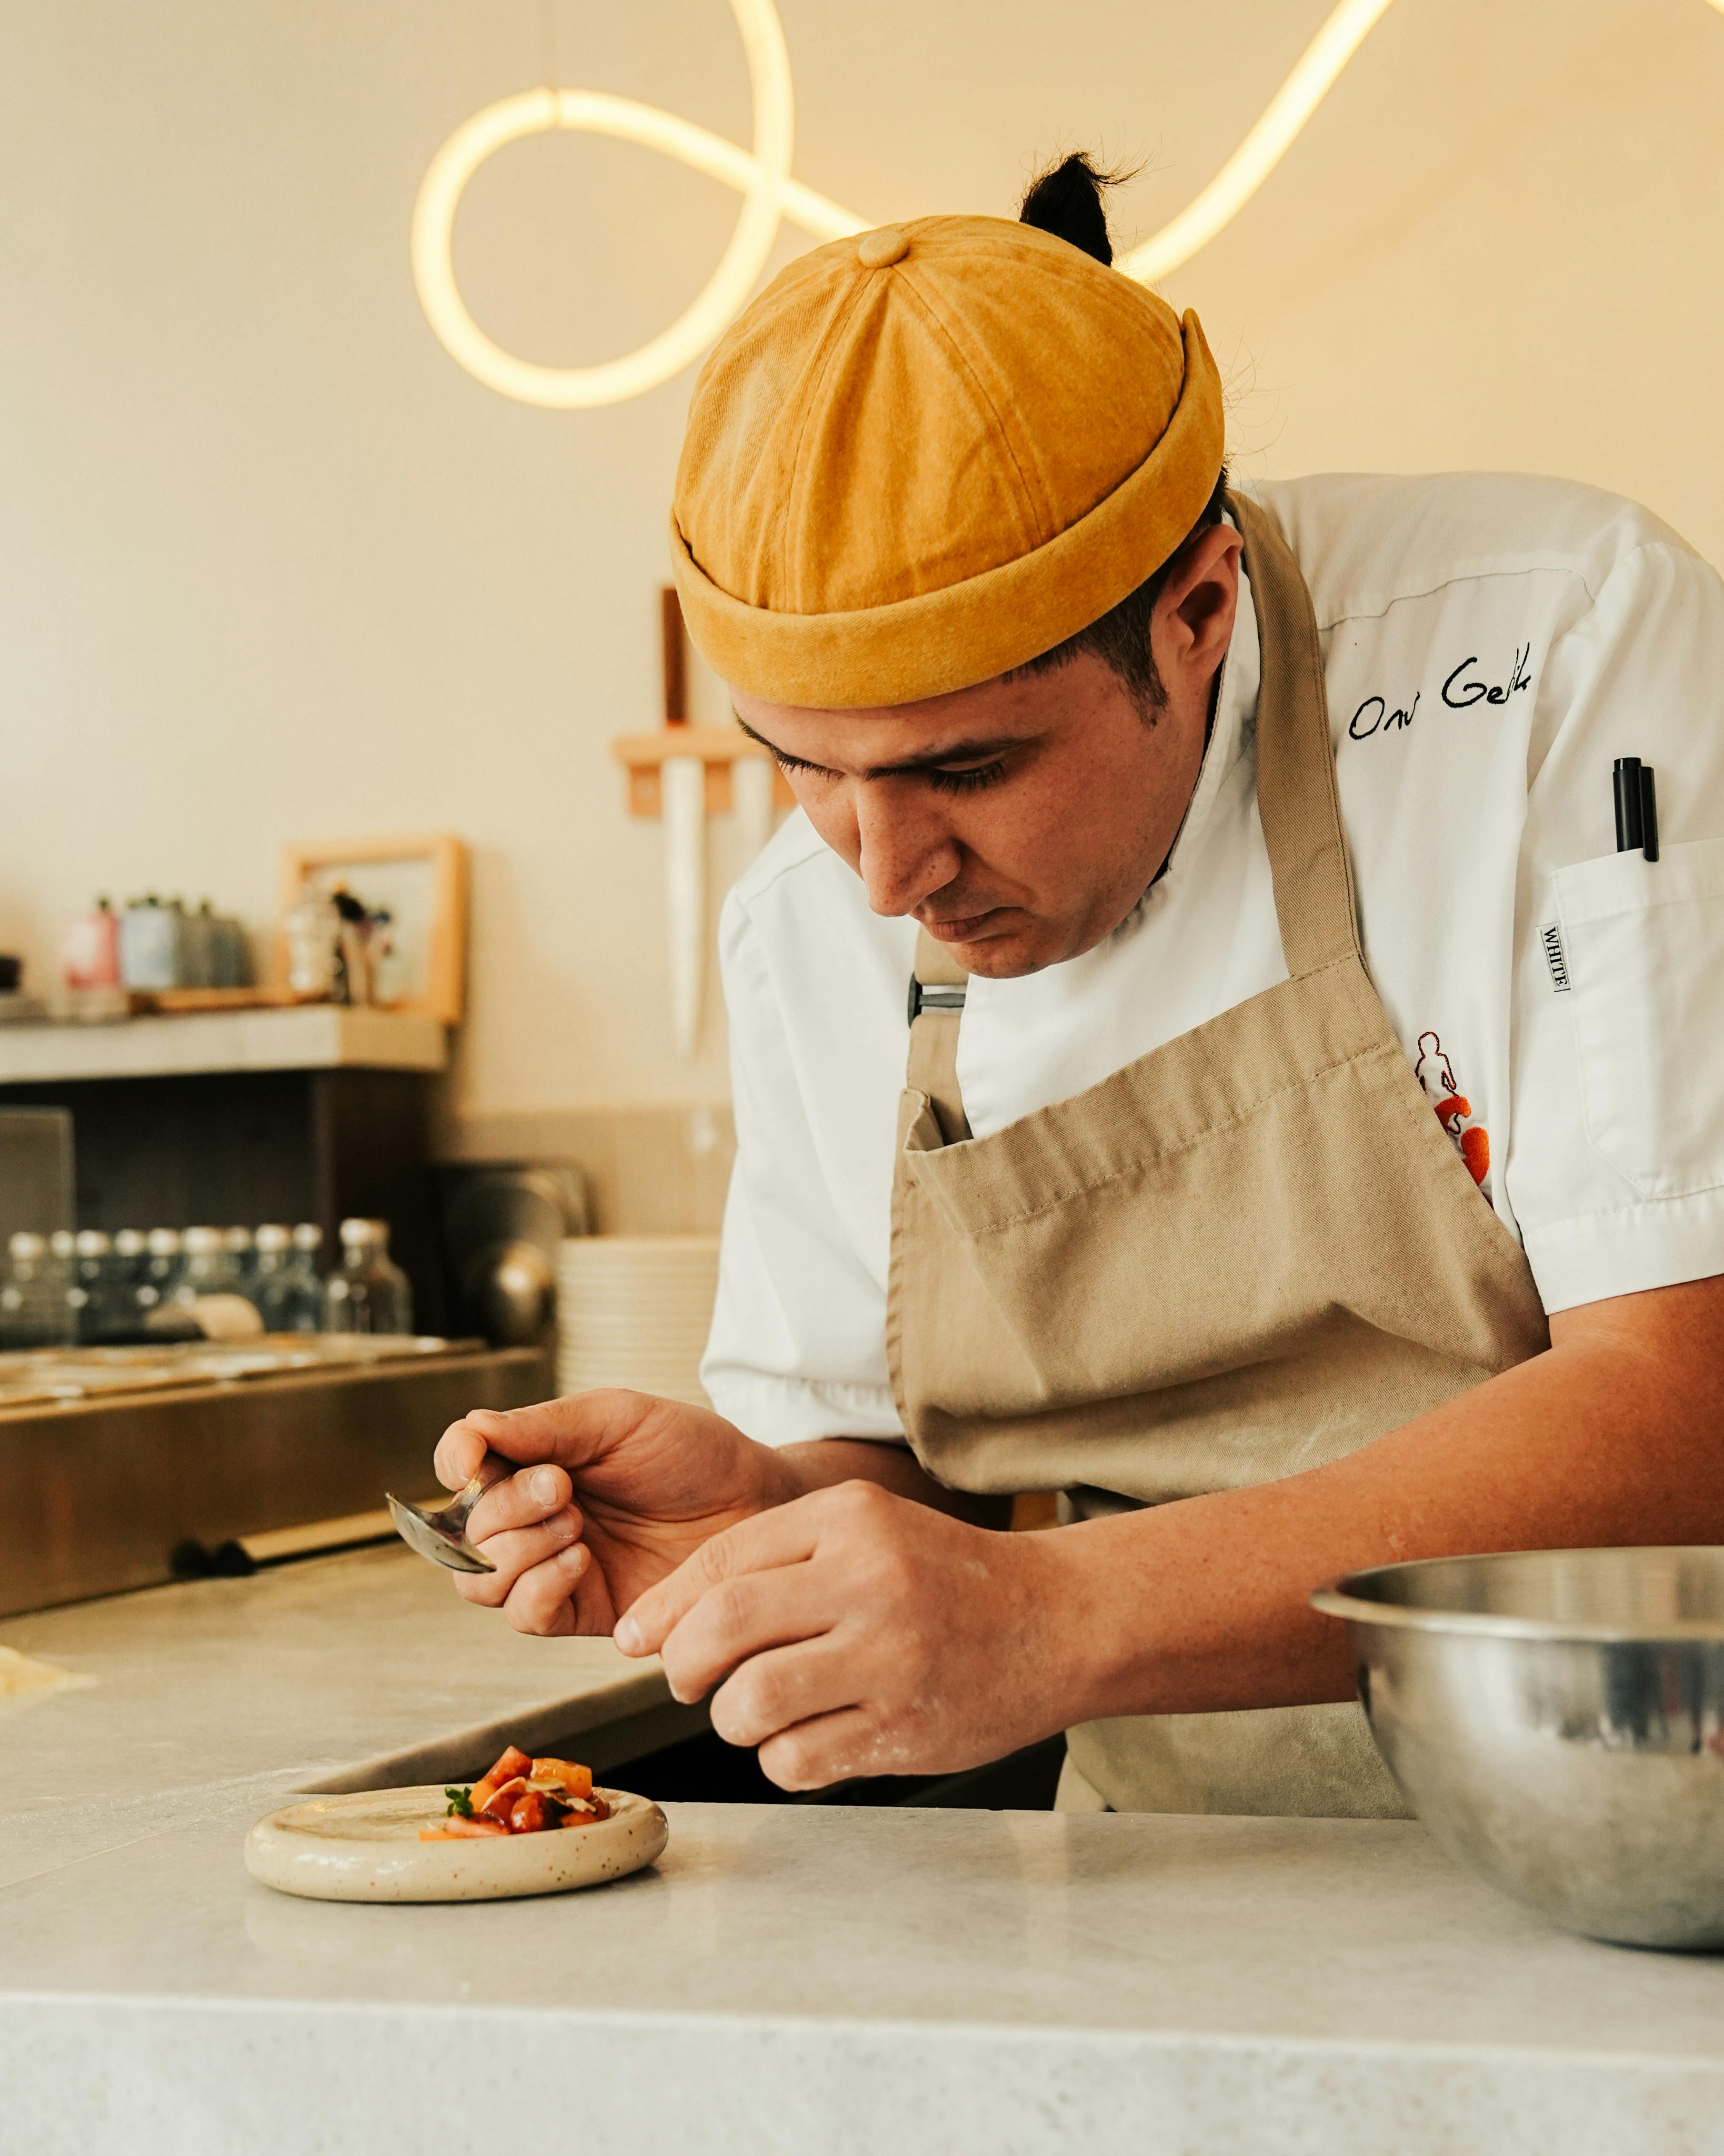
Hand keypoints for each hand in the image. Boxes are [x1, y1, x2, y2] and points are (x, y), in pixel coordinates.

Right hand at [433, 1391, 799, 1638]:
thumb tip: (469, 1429)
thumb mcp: (617, 1418)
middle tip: (562, 1486)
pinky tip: (580, 1561)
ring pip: (479, 1578)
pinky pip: (524, 1616)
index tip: (473, 1459)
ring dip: (516, 1549)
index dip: (454, 1462)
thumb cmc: (694, 1452)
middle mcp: (535, 1516)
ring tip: (576, 1525)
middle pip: (464, 1528)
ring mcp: (554, 1565)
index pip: (462, 1464)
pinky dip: (538, 1588)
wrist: (756, 1502)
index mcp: (536, 1460)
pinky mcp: (581, 1610)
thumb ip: (542, 1426)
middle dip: (503, 1506)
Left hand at [612, 1478, 1072, 1788]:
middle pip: (721, 1631)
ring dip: (733, 1718)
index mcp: (850, 1519)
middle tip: (689, 1679)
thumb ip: (770, 1559)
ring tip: (759, 1708)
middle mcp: (868, 1581)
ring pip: (749, 1706)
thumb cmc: (941, 1577)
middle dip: (682, 1666)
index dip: (662, 1609)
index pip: (721, 1563)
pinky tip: (814, 1735)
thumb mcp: (865, 1530)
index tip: (636, 1638)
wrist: (1055, 1622)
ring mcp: (889, 1659)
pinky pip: (794, 1761)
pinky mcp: (904, 1728)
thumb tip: (656, 1625)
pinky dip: (783, 1758)